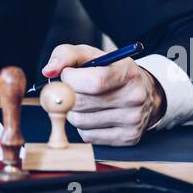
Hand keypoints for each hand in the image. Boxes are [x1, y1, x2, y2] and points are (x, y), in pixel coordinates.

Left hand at [41, 44, 165, 146]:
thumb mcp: (91, 54)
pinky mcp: (128, 138)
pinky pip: (88, 136)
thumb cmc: (111, 71)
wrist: (144, 93)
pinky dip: (83, 126)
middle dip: (68, 96)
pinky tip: (93, 114)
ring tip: (83, 101)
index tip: (67, 75)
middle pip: (82, 104)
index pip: (93, 82)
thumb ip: (66, 55)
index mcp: (127, 72)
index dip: (71, 79)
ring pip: (81, 122)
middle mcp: (134, 97)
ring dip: (73, 112)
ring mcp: (132, 120)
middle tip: (71, 89)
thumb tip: (48, 72)